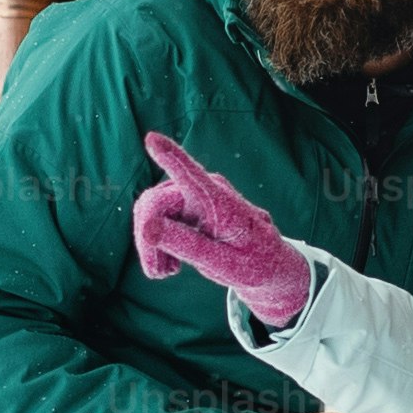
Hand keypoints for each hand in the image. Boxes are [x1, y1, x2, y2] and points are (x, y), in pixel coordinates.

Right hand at [129, 132, 311, 326]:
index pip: (193, 176)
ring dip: (150, 243)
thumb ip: (188, 245)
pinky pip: (153, 217)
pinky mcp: (184, 204)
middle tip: (157, 274)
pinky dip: (154, 241)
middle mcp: (204, 190)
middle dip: (147, 238)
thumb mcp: (224, 264)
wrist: (265, 263)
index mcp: (222, 203)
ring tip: (166, 271)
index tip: (152, 139)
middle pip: (155, 204)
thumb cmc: (252, 263)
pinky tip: (169, 263)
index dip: (170, 158)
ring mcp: (192, 194)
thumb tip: (148, 228)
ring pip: (149, 212)